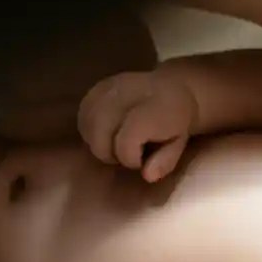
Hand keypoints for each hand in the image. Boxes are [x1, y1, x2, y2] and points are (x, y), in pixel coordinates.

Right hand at [77, 71, 196, 182]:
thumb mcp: (178, 144)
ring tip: (112, 144)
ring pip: (88, 120)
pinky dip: (88, 128)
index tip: (139, 161)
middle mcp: (130, 92)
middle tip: (121, 155)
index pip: (127, 138)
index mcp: (155, 108)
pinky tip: (102, 134)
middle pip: (100, 129)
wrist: (175, 88)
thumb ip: (165, 161)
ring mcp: (111, 86)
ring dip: (95, 140)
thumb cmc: (177, 122)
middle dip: (106, 151)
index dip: (128, 157)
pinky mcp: (98, 85)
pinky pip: (83, 111)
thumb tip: (147, 176)